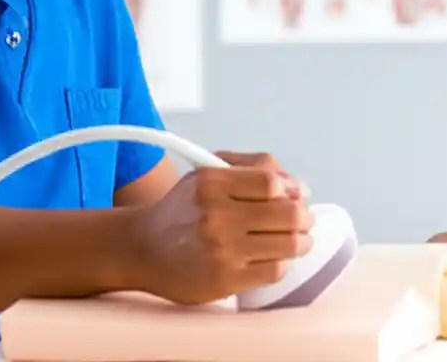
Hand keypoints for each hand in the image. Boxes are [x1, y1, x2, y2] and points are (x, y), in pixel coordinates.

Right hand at [129, 156, 312, 305]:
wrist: (141, 249)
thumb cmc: (181, 210)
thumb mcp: (206, 173)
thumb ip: (251, 167)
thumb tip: (298, 185)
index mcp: (211, 182)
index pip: (272, 181)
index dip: (292, 189)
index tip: (295, 195)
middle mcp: (215, 214)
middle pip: (288, 214)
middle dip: (304, 217)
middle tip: (304, 220)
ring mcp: (221, 249)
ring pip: (288, 244)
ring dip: (301, 242)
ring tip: (297, 240)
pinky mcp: (224, 279)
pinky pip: (274, 270)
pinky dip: (281, 262)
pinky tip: (273, 258)